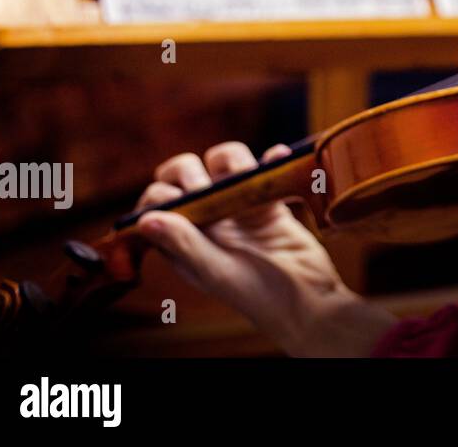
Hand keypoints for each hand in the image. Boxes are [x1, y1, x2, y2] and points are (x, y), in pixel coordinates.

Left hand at [134, 142, 395, 356]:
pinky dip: (271, 160)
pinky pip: (265, 170)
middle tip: (211, 189)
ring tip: (249, 176)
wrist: (311, 299)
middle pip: (185, 174)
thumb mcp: (218, 272)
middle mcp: (207, 222)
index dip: (163, 194)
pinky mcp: (269, 203)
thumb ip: (184, 244)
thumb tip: (146, 219)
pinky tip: (277, 159)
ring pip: (224, 164)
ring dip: (234, 160)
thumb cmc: (261, 295)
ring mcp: (238, 210)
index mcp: (185, 242)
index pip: (157, 203)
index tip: (184, 200)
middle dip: (192, 170)